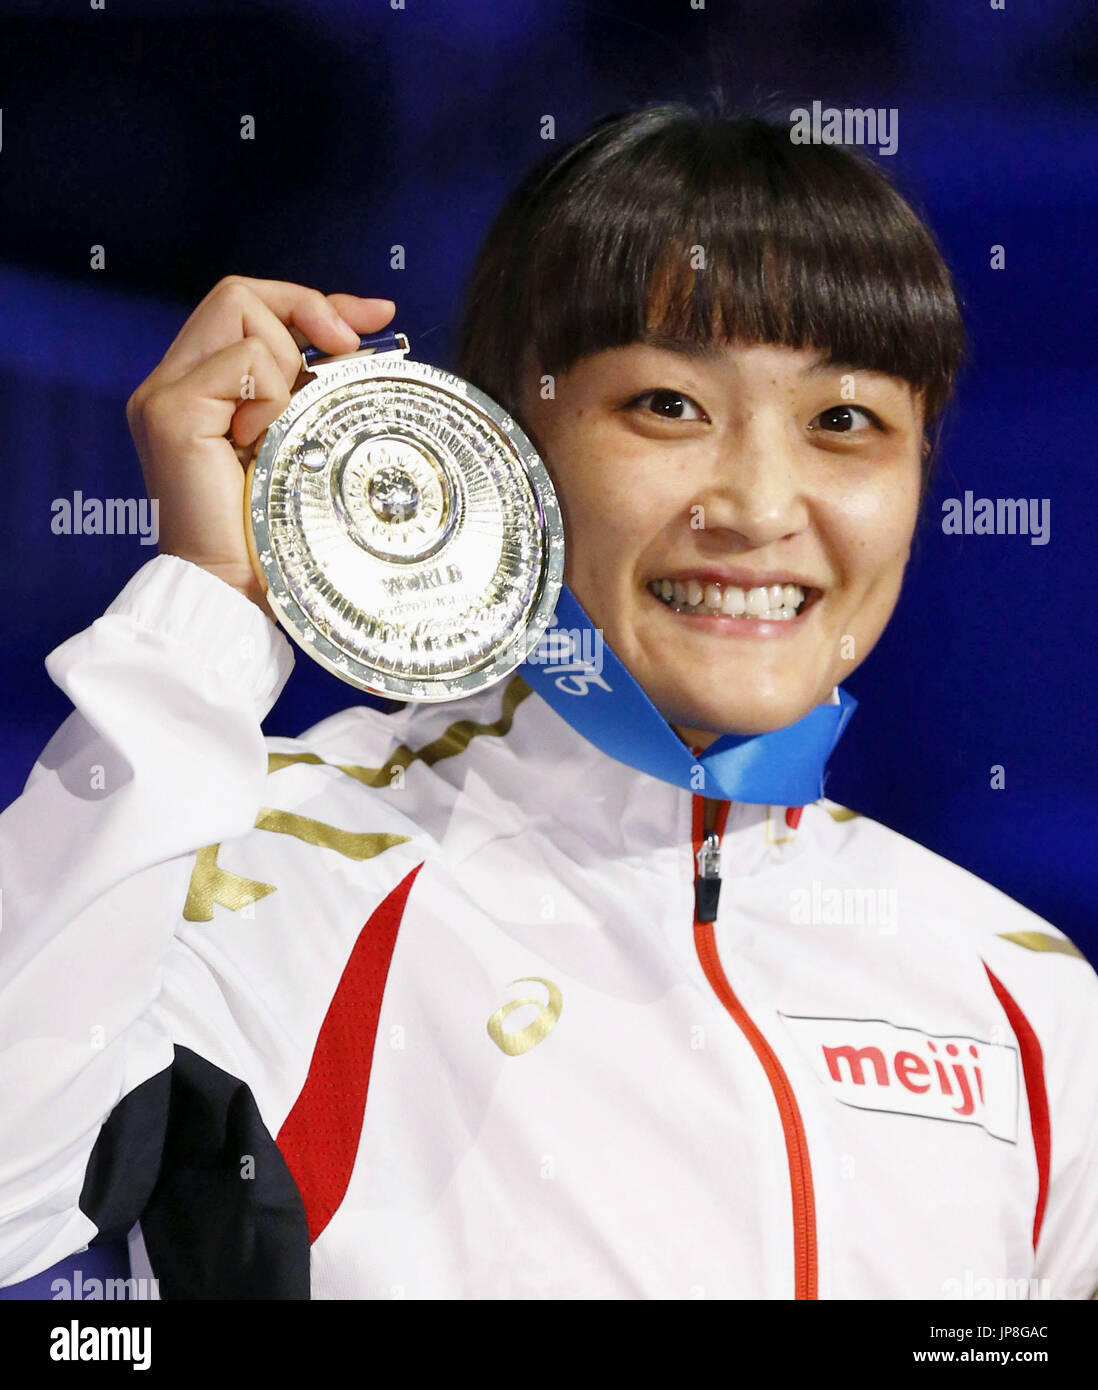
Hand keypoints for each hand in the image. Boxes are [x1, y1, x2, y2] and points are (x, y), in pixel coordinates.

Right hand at [125, 275, 395, 615]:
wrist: (235, 590)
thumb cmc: (273, 528)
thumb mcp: (303, 435)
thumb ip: (315, 379)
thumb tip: (372, 316)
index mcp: (198, 387)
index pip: (247, 304)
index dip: (313, 300)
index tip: (375, 314)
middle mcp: (170, 382)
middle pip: (239, 292)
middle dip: (308, 311)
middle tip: (345, 356)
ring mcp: (164, 394)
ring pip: (241, 312)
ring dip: (287, 366)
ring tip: (280, 431)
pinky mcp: (172, 412)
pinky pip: (245, 361)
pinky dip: (272, 396)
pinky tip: (263, 443)